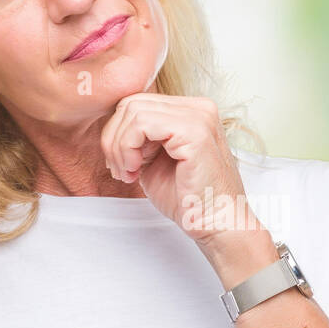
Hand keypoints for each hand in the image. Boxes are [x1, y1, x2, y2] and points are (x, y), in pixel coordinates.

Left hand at [100, 93, 258, 243]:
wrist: (217, 225)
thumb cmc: (189, 200)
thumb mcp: (155, 160)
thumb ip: (140, 139)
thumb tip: (111, 126)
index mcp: (191, 111)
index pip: (138, 102)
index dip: (118, 132)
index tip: (122, 164)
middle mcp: (199, 107)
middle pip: (132, 102)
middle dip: (114, 138)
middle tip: (121, 170)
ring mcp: (198, 116)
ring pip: (133, 111)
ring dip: (120, 146)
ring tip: (129, 172)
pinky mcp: (194, 132)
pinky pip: (142, 123)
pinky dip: (128, 148)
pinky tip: (136, 170)